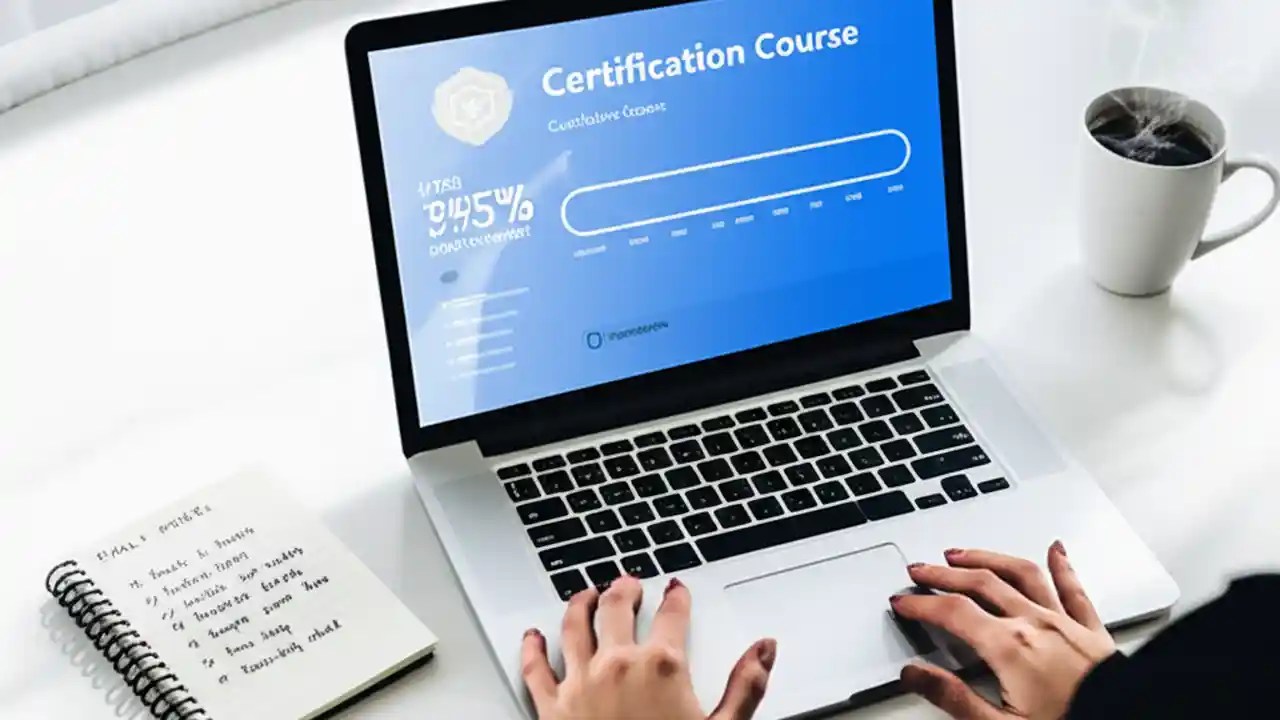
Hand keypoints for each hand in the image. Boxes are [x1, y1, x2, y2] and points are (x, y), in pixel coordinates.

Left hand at [522, 576, 776, 719]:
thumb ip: (745, 686)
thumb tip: (764, 650)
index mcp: (662, 667)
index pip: (672, 615)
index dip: (677, 596)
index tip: (677, 588)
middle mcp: (617, 665)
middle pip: (616, 607)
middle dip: (624, 589)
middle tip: (630, 583)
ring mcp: (580, 683)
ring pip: (574, 626)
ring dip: (580, 603)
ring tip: (586, 594)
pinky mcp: (551, 708)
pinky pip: (535, 668)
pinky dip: (532, 647)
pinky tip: (532, 636)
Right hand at [892, 542, 1115, 719]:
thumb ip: (954, 698)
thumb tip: (914, 674)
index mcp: (1009, 648)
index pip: (953, 612)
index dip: (921, 604)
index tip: (902, 601)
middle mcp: (1036, 625)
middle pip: (981, 583)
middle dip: (944, 573)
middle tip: (919, 570)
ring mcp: (1065, 623)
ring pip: (1021, 574)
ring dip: (987, 558)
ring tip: (963, 553)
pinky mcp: (1092, 631)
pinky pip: (1074, 590)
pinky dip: (1062, 566)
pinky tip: (1056, 550)